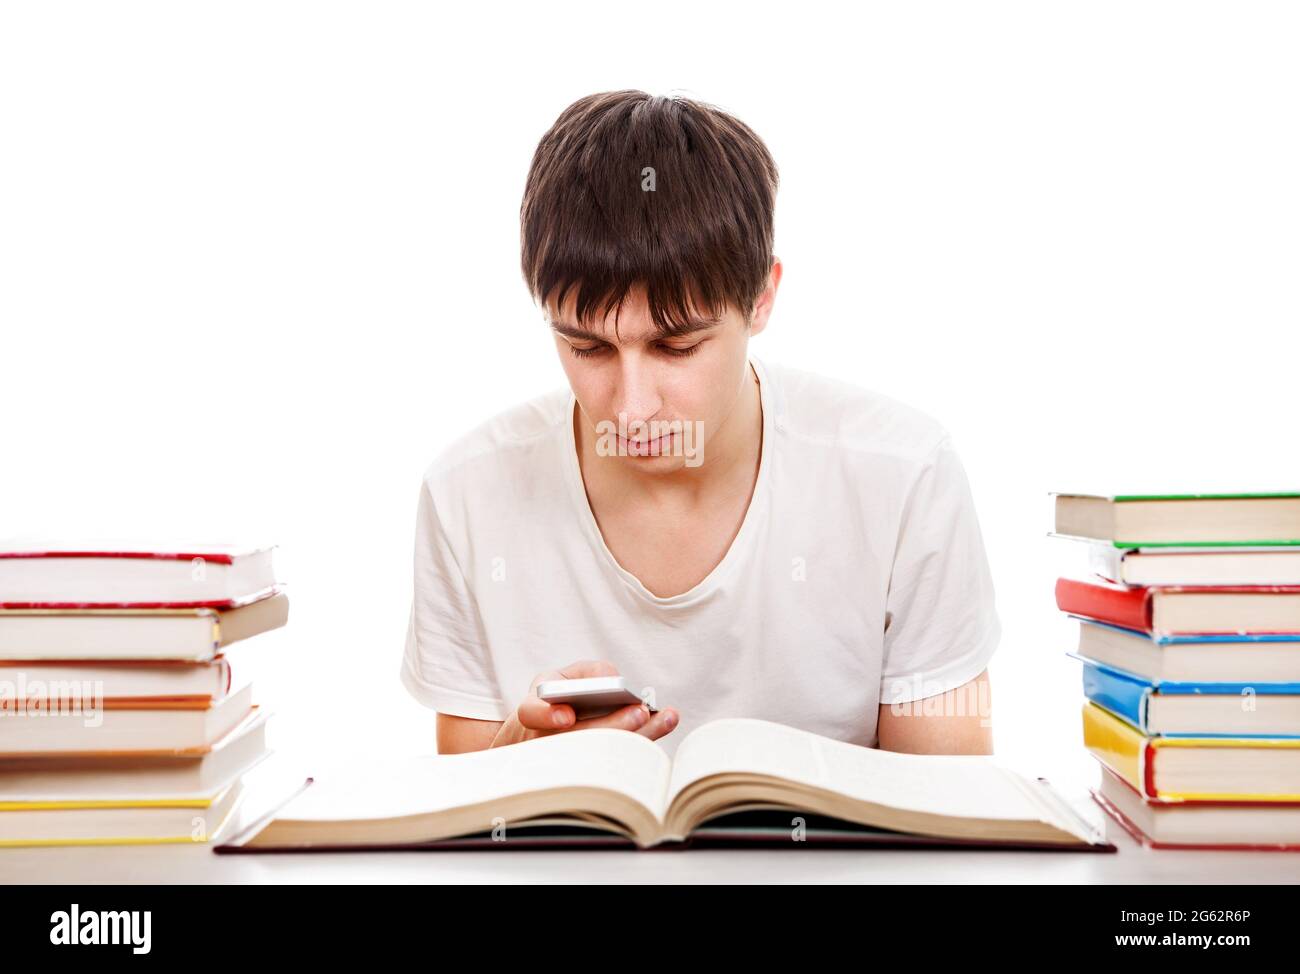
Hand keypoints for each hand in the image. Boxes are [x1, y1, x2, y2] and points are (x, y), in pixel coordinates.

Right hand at [490, 659, 678, 747]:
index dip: (547, 715)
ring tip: (667, 716)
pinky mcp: (592, 775)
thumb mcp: (562, 677)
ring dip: (638, 737)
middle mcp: (545, 743)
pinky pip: (618, 764)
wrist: (540, 736)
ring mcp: (567, 765)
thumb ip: (588, 672)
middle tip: (640, 711)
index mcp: (532, 713)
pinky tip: (663, 724)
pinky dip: (642, 744)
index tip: (568, 717)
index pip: (531, 713)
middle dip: (611, 726)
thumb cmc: (556, 699)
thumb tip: (612, 680)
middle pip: (577, 741)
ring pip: (602, 758)